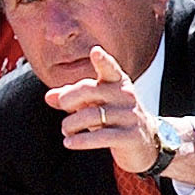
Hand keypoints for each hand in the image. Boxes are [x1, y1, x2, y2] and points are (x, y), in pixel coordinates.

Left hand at [46, 46, 165, 174]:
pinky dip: (80, 141)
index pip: (110, 69)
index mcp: (118, 83)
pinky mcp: (130, 136)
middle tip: (62, 107)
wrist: (145, 143)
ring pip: (92, 115)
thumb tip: (48, 97)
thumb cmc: (113, 119)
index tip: (95, 51)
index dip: (103, 60)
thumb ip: (72, 98)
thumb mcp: (94, 105)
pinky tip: (69, 142)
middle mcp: (126, 96)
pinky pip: (101, 137)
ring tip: (65, 130)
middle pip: (89, 90)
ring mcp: (130, 116)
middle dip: (69, 99)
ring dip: (71, 124)